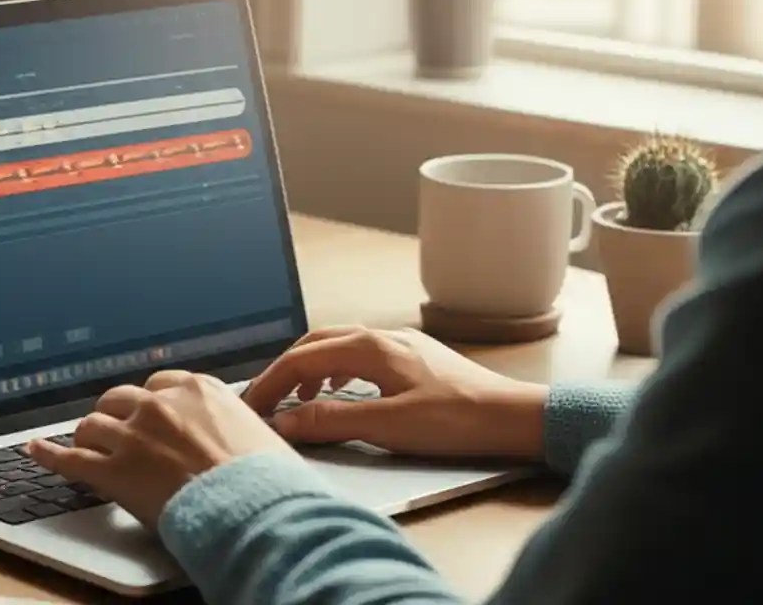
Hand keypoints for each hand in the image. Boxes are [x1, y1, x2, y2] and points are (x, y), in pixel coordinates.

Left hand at [27, 370, 294, 529]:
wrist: (252, 508)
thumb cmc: (266, 480)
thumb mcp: (260, 434)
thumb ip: (236, 425)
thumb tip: (241, 434)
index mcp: (198, 390)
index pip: (161, 383)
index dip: (151, 401)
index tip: (148, 412)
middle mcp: (161, 405)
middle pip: (122, 399)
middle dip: (117, 415)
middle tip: (117, 432)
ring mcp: (132, 436)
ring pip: (94, 425)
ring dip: (89, 436)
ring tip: (85, 446)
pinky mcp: (112, 471)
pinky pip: (69, 458)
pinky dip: (48, 454)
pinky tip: (35, 451)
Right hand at [242, 326, 548, 459]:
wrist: (513, 416)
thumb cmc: (457, 420)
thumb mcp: (388, 425)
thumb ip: (332, 421)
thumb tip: (284, 421)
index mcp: (370, 347)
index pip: (299, 359)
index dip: (268, 383)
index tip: (250, 407)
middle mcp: (381, 336)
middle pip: (313, 344)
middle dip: (283, 371)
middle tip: (263, 400)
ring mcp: (398, 344)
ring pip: (336, 346)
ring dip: (308, 369)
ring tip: (296, 399)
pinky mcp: (413, 357)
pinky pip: (358, 354)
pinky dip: (335, 369)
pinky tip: (340, 389)